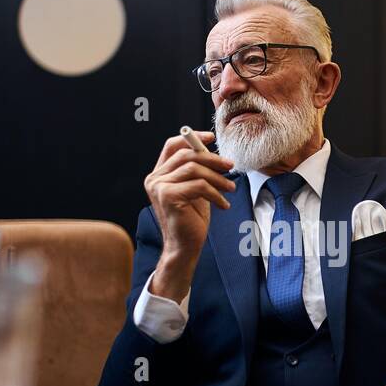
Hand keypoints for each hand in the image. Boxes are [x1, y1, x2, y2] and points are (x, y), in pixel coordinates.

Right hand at [143, 130, 234, 300]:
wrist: (184, 247)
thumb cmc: (191, 220)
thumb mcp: (196, 191)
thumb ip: (198, 172)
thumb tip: (214, 153)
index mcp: (159, 175)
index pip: (172, 146)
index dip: (192, 138)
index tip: (211, 139)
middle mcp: (154, 178)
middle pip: (186, 155)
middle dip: (212, 159)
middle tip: (230, 166)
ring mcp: (159, 187)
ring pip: (194, 169)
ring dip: (217, 178)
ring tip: (230, 189)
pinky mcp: (167, 196)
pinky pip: (198, 186)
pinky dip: (215, 194)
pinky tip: (223, 205)